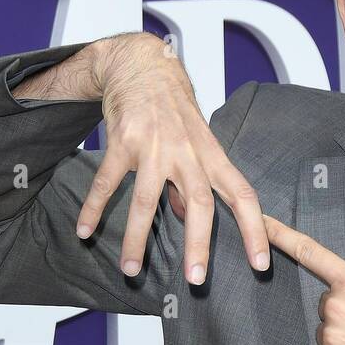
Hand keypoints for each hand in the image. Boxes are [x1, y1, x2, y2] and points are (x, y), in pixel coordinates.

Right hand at [74, 33, 269, 282]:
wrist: (142, 65)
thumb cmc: (174, 110)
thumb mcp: (197, 143)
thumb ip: (195, 182)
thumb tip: (190, 220)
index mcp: (211, 156)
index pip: (242, 196)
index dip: (255, 230)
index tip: (260, 263)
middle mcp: (187, 152)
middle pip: (200, 203)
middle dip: (198, 244)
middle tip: (196, 279)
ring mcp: (155, 146)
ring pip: (147, 200)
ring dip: (138, 239)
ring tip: (130, 269)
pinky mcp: (123, 141)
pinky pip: (107, 182)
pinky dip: (94, 208)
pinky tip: (84, 230)